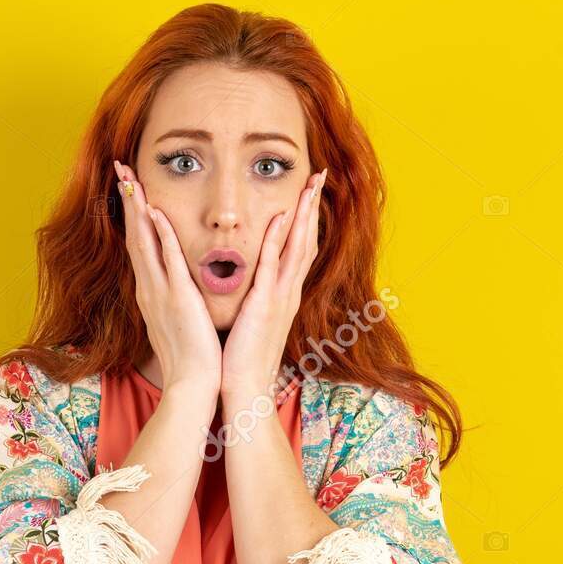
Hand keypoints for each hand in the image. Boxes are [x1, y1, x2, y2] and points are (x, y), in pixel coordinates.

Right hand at [113, 160, 221, 407]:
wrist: (191, 385)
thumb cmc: (190, 357)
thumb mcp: (177, 321)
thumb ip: (174, 299)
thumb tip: (174, 286)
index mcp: (151, 292)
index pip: (139, 245)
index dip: (132, 215)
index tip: (129, 188)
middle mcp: (149, 288)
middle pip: (134, 235)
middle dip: (127, 200)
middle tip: (120, 168)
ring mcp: (160, 292)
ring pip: (144, 241)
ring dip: (136, 207)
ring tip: (129, 177)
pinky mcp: (177, 298)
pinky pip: (165, 259)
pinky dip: (159, 233)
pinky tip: (154, 211)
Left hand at [220, 168, 325, 403]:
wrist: (244, 389)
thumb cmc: (243, 359)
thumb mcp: (254, 322)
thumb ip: (257, 300)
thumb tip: (254, 288)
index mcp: (284, 296)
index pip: (299, 250)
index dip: (306, 220)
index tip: (308, 193)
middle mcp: (288, 293)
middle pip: (306, 240)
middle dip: (312, 206)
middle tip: (319, 175)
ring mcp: (280, 297)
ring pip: (296, 247)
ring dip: (303, 213)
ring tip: (309, 184)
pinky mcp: (265, 304)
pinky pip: (272, 265)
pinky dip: (276, 239)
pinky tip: (279, 216)